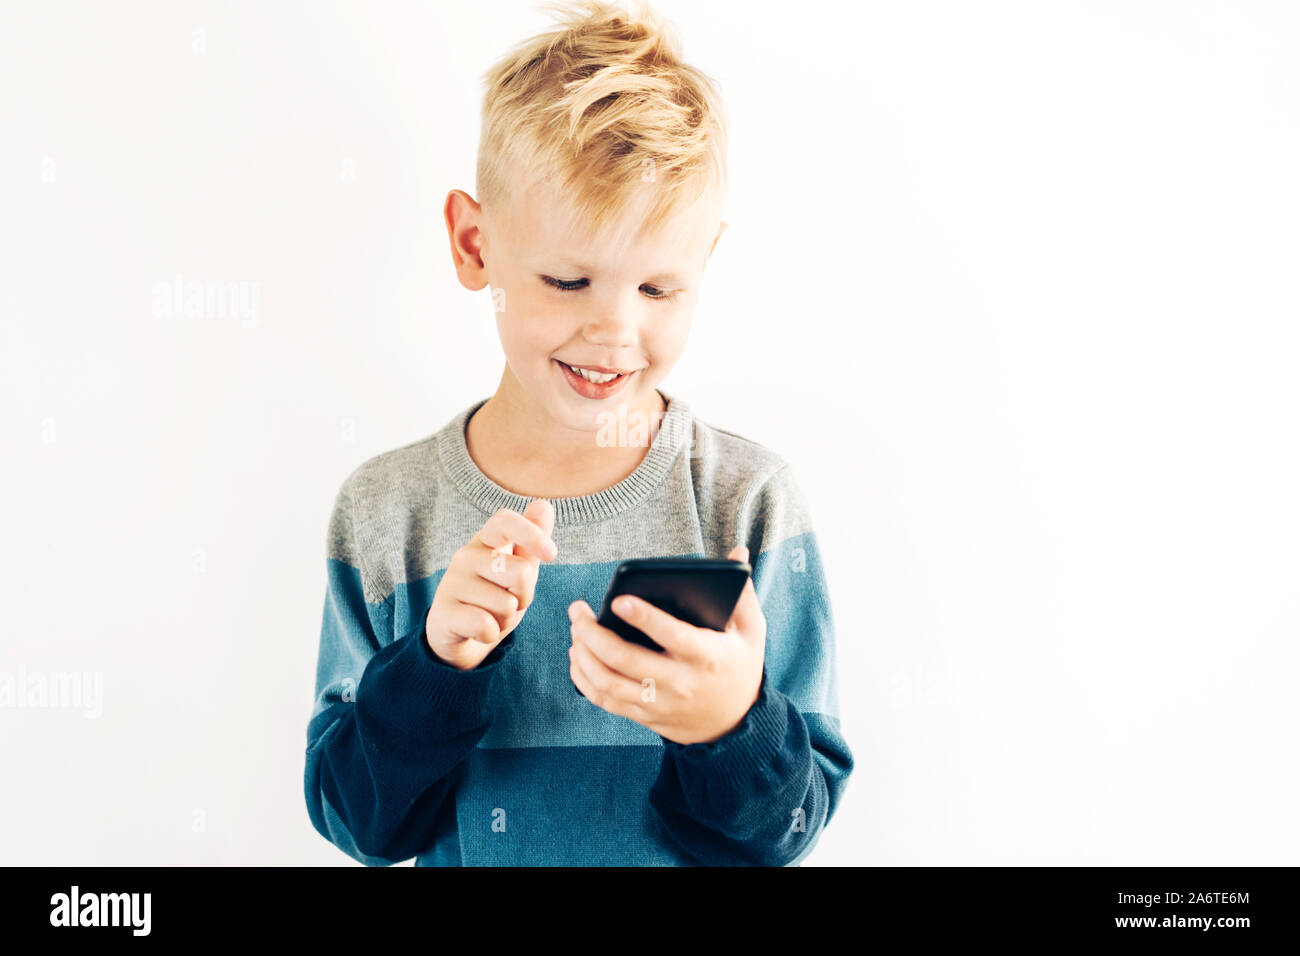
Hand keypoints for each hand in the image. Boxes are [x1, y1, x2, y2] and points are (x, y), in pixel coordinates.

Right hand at [424, 499, 555, 670]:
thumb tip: (544, 505)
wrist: (458, 635)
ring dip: (506, 620)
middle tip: (507, 603)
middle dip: (524, 597)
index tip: (552, 554)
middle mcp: (465, 555)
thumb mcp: (517, 571)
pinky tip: (478, 631)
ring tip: (489, 617)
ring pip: (506, 604)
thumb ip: (532, 541)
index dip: (532, 533)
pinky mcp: (442, 612)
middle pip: (521, 572)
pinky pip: (485, 625)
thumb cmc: (493, 597)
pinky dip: (490, 634)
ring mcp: (452, 582)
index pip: (505, 520)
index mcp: (486, 541)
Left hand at [568, 545, 765, 744]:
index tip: (618, 600)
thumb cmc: (740, 667)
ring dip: (583, 655)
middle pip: (626, 660)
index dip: (644, 618)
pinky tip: (577, 657)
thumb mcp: (751, 632)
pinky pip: (606, 701)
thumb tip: (737, 551)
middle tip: (577, 610)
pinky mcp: (646, 716)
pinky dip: (584, 679)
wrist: (735, 724)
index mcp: (707, 656)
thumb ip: (742, 594)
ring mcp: (660, 703)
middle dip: (593, 633)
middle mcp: (680, 683)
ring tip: (576, 630)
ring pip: (609, 682)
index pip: (672, 636)